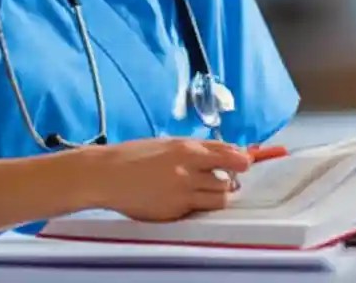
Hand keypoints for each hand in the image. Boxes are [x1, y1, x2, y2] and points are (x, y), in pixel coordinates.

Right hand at [90, 138, 251, 221]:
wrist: (108, 174)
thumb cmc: (136, 156)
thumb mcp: (168, 144)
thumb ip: (196, 149)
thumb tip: (224, 153)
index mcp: (187, 149)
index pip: (228, 154)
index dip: (242, 159)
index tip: (248, 162)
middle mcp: (188, 170)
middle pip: (228, 179)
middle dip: (230, 180)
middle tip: (226, 179)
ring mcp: (182, 193)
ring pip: (219, 198)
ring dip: (218, 194)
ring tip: (204, 190)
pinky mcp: (174, 211)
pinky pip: (199, 210)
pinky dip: (199, 205)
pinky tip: (186, 199)